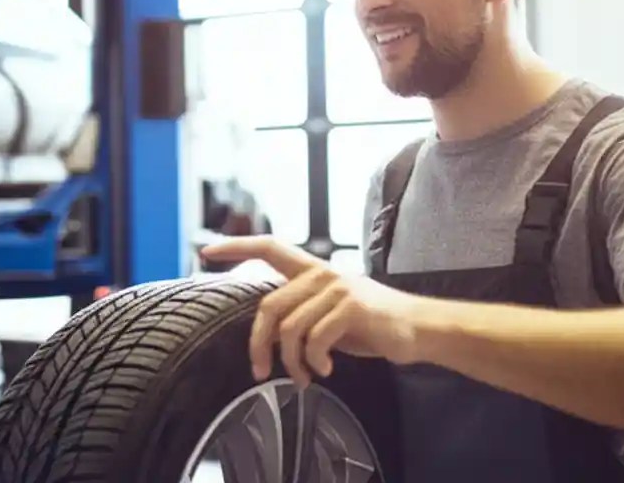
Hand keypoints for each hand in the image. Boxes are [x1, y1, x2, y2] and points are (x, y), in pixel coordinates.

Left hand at [200, 236, 420, 387]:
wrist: (417, 329)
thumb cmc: (370, 325)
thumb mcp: (329, 312)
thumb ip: (301, 312)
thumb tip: (267, 334)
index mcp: (313, 271)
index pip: (269, 247)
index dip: (236, 247)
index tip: (207, 250)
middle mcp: (322, 273)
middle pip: (269, 306)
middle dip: (259, 344)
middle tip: (260, 370)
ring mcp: (337, 288)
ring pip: (290, 328)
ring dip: (291, 361)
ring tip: (304, 376)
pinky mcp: (351, 307)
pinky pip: (315, 339)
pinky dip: (314, 361)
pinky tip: (324, 369)